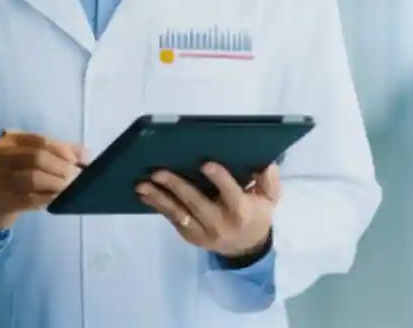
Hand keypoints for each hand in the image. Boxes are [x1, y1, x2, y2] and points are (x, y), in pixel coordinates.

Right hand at [0, 131, 86, 236]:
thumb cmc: (9, 177)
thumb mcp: (25, 159)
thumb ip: (55, 152)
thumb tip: (85, 155)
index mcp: (7, 142)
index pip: (39, 140)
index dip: (63, 150)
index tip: (78, 161)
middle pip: (37, 157)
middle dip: (62, 167)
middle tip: (76, 177)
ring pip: (33, 178)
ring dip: (57, 183)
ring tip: (69, 188)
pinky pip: (29, 199)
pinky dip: (48, 198)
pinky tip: (56, 199)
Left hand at [137, 163, 281, 260]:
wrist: (246, 248)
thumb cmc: (256, 214)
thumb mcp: (270, 198)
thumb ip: (269, 181)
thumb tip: (265, 163)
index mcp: (242, 211)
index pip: (231, 194)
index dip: (219, 179)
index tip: (205, 164)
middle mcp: (221, 224)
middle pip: (197, 204)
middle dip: (177, 187)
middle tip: (158, 172)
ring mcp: (203, 233)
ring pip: (179, 214)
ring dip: (159, 199)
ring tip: (142, 185)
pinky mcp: (190, 236)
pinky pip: (173, 220)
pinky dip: (158, 207)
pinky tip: (145, 194)